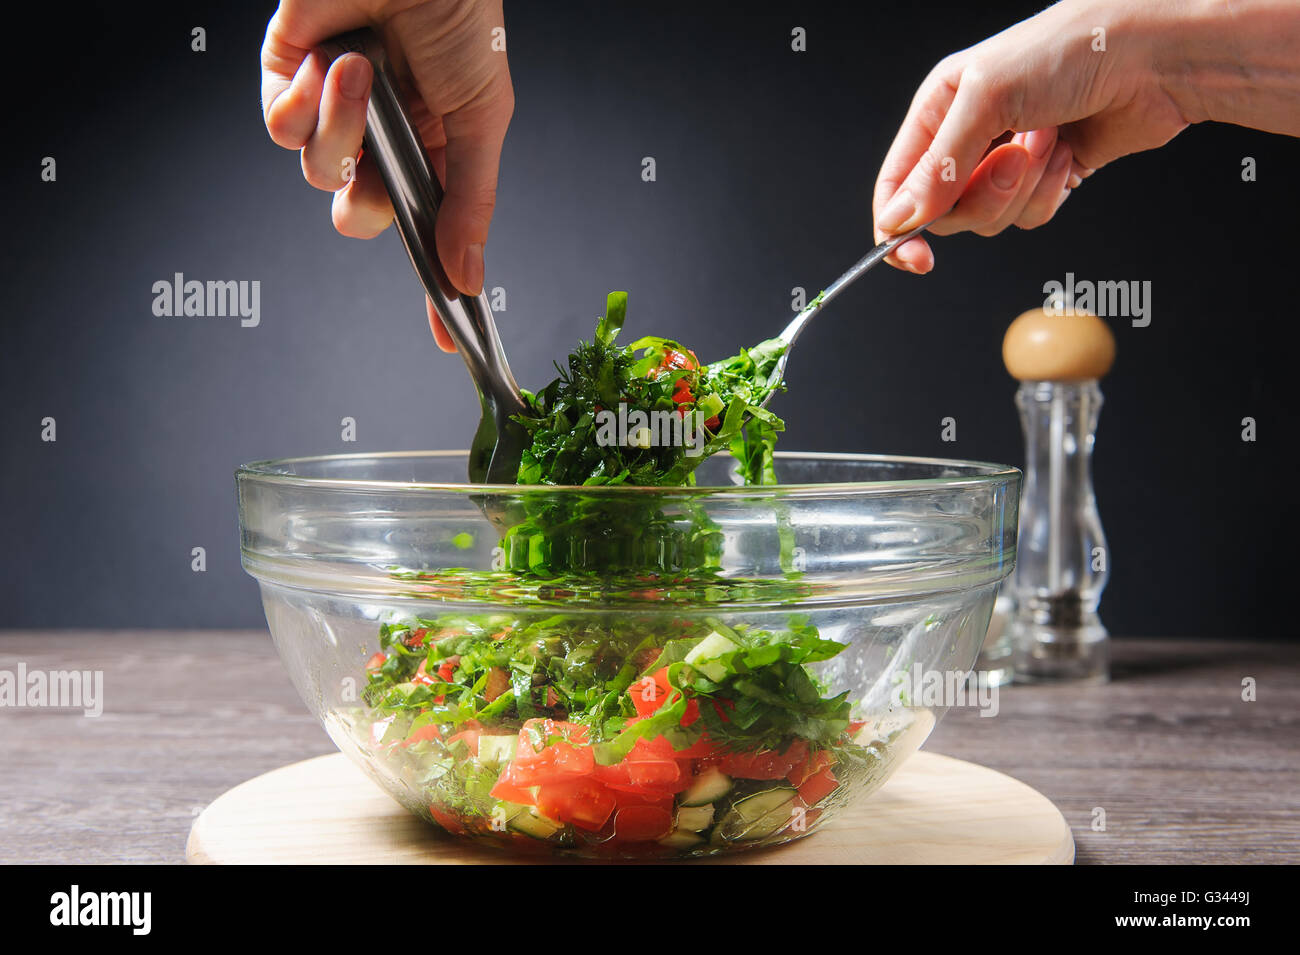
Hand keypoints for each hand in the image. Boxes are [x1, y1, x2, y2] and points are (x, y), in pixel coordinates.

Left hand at [260, 0, 514, 349]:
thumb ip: (471, 204)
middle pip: (358, 214)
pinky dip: (302, 100)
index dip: (432, 281)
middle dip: (365, 202)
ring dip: (338, 126)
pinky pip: (280, 127)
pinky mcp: (290, 76)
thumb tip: (469, 277)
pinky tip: (328, 61)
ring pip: (316, 170)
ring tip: (362, 70)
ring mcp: (334, 109)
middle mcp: (381, 138)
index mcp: (433, 150)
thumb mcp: (483, 120)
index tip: (444, 333)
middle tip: (380, 175)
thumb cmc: (463, 21)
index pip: (426, 230)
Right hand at [872, 0, 1192, 272]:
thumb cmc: (1072, 48)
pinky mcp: (1047, 181)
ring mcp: (1008, 164)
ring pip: (990, 220)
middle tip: (1013, 157)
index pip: (896, 185)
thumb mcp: (987, 97)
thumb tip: (898, 219)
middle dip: (983, 195)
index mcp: (938, 110)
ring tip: (1049, 138)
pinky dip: (1051, 192)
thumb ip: (939, 166)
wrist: (1154, 56)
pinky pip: (1030, 218)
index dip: (898, 227)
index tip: (916, 257)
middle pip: (944, 212)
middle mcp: (968, 139)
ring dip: (1024, 189)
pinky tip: (1069, 152)